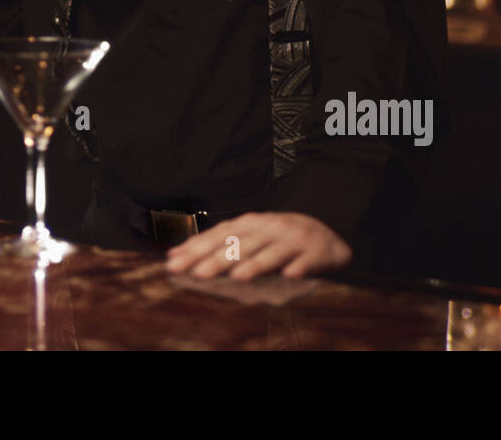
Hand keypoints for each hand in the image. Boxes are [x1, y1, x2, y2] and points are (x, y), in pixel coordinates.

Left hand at [164, 211, 351, 280]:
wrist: (326, 235)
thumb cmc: (278, 239)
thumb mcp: (249, 237)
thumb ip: (217, 245)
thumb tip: (175, 255)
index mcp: (249, 224)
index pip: (218, 236)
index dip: (196, 248)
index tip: (174, 263)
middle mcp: (268, 228)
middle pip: (240, 245)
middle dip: (218, 259)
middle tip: (197, 273)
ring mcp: (292, 239)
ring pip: (272, 253)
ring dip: (256, 264)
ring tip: (238, 277)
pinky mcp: (316, 252)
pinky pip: (306, 261)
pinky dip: (299, 267)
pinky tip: (290, 276)